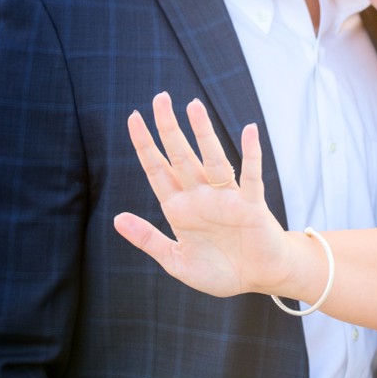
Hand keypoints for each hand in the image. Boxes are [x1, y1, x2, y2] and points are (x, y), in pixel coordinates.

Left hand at [114, 92, 290, 296]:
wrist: (259, 279)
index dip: (145, 145)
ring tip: (193, 106)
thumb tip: (116, 219)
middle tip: (159, 98)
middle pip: (181, 156)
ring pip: (212, 160)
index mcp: (180, 209)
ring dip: (203, 133)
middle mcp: (200, 197)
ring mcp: (226, 199)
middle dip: (168, 128)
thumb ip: (148, 240)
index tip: (134, 118)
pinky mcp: (250, 206)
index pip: (157, 170)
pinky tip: (248, 131)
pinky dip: (250, 154)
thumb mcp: (176, 261)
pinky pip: (250, 176)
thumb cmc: (221, 271)